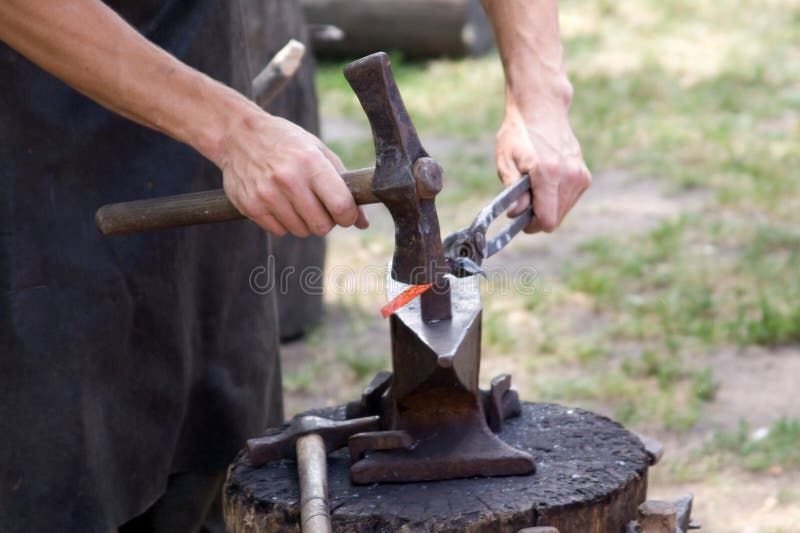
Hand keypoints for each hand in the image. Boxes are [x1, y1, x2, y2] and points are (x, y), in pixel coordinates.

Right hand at [218, 110, 367, 236]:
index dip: (348, 216)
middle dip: (327, 221)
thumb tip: (363, 222)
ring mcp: (267, 194)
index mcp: (311, 162)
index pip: (341, 206)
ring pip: (301, 231)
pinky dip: (284, 222)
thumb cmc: (286, 142)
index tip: (346, 214)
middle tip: (320, 207)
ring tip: (297, 201)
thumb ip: (344, 185)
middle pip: (322, 226)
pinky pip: (280, 231)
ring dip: (305, 222)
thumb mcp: (318, 151)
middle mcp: (289, 179)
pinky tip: (279, 202)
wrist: (238, 134)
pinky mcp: (251, 206)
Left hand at [495, 90, 590, 232]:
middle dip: (538, 216)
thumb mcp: (505, 161)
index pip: (547, 219)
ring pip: (563, 212)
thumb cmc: (518, 134)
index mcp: (548, 174)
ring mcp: (580, 176)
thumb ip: (512, 191)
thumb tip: (517, 214)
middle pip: (555, 219)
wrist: (541, 109)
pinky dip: (557, 198)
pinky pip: (569, 201)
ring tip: (534, 186)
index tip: (519, 218)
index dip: (531, 225)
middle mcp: (569, 176)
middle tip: (523, 200)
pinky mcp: (585, 177)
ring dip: (547, 207)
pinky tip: (546, 181)